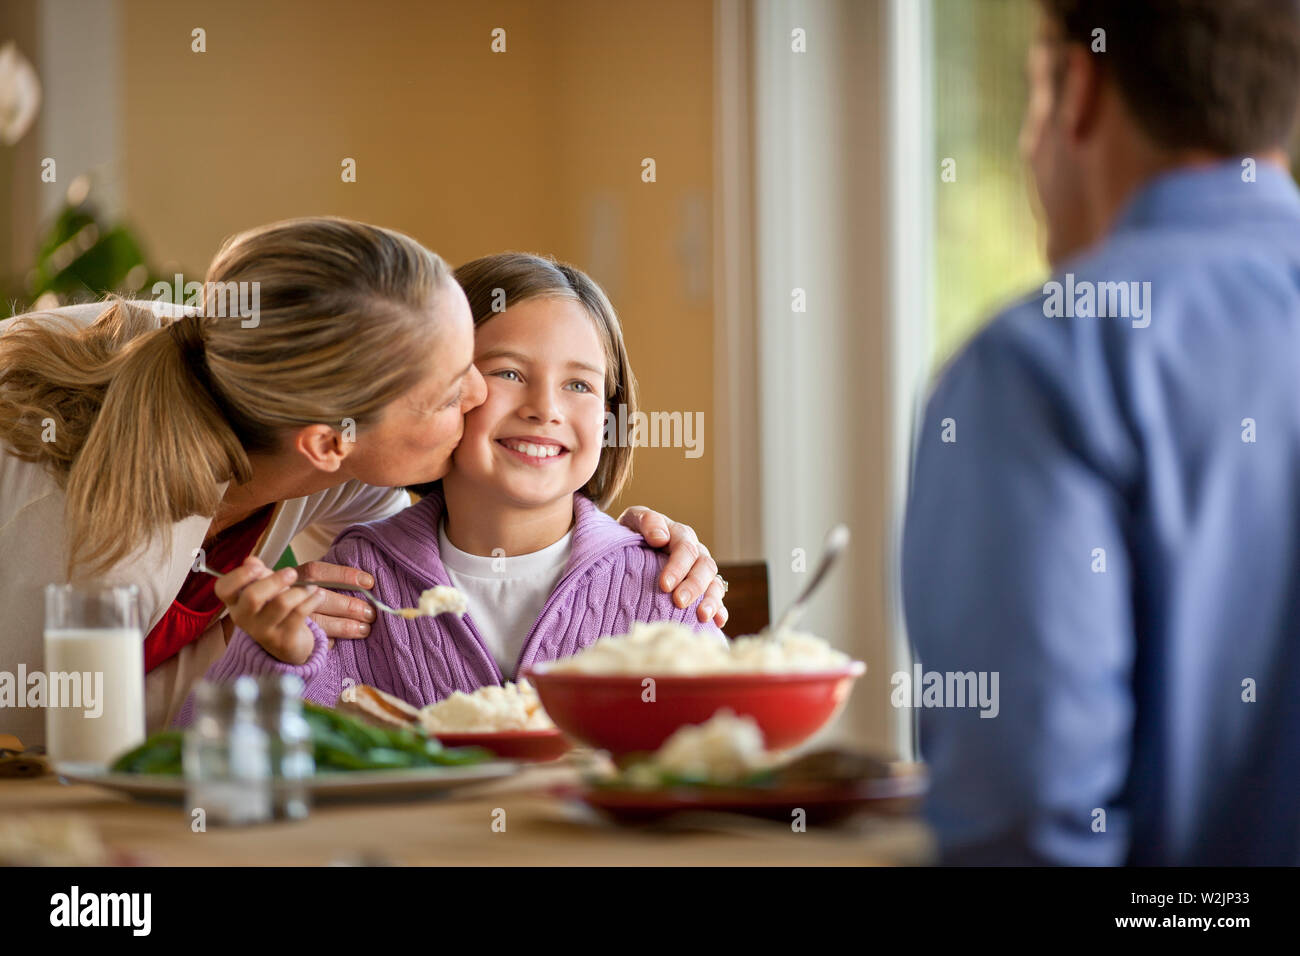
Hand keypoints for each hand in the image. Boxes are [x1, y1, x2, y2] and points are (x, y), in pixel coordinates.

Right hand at [213, 557, 376, 663]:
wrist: (288, 646)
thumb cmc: (275, 611)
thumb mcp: (265, 590)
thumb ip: (259, 575)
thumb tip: (251, 560)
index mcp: (235, 602)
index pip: (224, 588)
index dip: (238, 575)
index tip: (258, 567)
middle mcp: (243, 618)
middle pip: (252, 596)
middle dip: (275, 580)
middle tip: (292, 573)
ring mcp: (262, 631)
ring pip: (281, 603)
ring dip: (300, 590)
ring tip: (311, 586)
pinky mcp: (283, 640)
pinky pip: (299, 613)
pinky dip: (312, 600)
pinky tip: (318, 595)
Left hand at [617, 506, 727, 627]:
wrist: (630, 547)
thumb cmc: (632, 534)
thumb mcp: (634, 520)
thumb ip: (647, 522)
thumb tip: (660, 538)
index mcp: (680, 535)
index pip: (685, 549)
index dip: (677, 567)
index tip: (664, 585)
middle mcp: (696, 553)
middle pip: (704, 566)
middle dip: (694, 586)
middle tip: (679, 602)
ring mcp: (701, 571)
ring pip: (715, 583)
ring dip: (711, 600)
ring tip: (703, 616)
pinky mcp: (702, 589)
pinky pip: (716, 598)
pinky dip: (720, 610)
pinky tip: (717, 622)